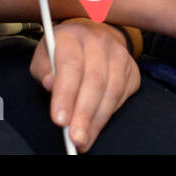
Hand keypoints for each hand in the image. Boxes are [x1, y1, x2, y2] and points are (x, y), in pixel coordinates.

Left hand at [29, 18, 139, 152]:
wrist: (90, 35)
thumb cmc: (62, 52)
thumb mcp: (44, 57)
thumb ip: (43, 71)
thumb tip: (50, 85)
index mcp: (72, 36)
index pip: (70, 65)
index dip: (65, 95)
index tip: (60, 120)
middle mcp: (98, 41)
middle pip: (95, 80)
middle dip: (84, 114)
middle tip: (75, 138)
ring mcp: (119, 53)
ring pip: (112, 89)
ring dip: (98, 119)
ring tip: (85, 139)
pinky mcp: (131, 68)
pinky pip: (123, 95)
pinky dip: (109, 113)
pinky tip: (96, 126)